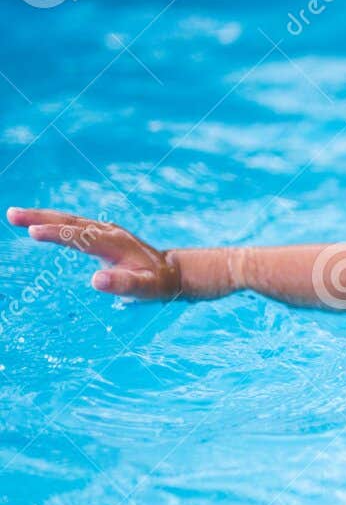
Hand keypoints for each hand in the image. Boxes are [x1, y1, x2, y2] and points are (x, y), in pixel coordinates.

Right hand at [8, 206, 181, 298]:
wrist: (170, 272)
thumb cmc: (156, 283)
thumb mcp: (145, 289)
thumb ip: (124, 285)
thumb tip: (96, 281)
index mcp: (115, 244)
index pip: (81, 237)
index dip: (57, 234)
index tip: (33, 232)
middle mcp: (107, 231)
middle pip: (70, 222)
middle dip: (40, 218)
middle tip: (12, 215)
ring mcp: (103, 230)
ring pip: (69, 220)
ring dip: (42, 216)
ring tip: (15, 215)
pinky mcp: (100, 233)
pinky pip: (72, 224)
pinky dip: (53, 221)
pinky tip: (38, 221)